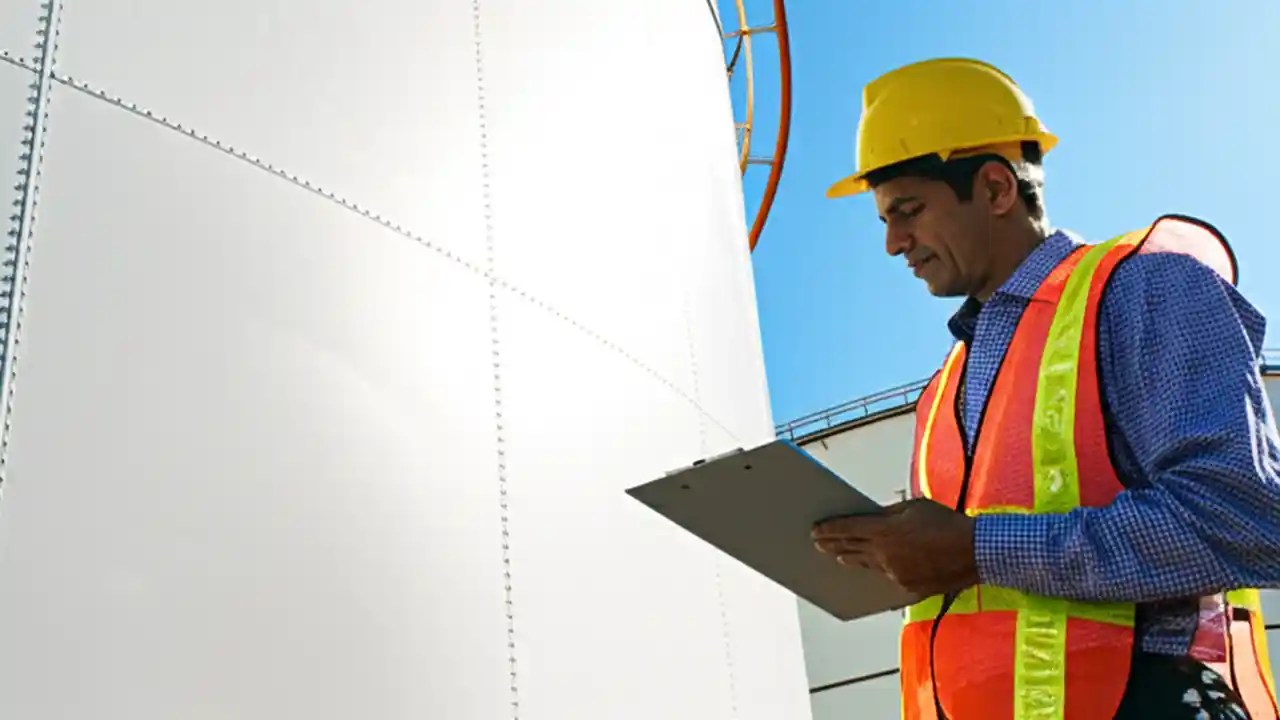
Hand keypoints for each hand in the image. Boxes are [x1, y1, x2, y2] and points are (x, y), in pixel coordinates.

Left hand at [811, 498, 978, 595]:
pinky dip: (877, 570)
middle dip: (832, 545)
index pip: (848, 529)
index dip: (829, 529)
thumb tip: (873, 517)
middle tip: (817, 543)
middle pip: (851, 549)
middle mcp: (885, 555)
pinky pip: (886, 578)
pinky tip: (869, 568)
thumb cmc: (947, 523)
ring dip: (850, 559)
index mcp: (885, 531)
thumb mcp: (915, 507)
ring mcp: (895, 574)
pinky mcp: (907, 588)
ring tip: (838, 555)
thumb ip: (889, 513)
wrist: (976, 551)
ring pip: (867, 566)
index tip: (814, 529)